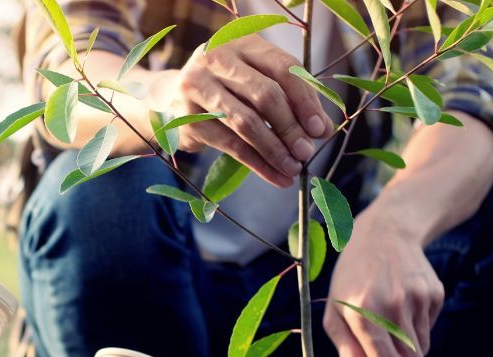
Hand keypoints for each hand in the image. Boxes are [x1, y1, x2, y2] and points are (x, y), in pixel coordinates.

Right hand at [152, 35, 333, 186]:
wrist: (170, 99)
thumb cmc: (227, 90)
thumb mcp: (258, 84)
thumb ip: (291, 100)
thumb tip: (322, 129)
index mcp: (242, 43)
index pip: (282, 68)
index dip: (305, 100)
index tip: (319, 129)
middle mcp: (216, 59)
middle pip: (265, 94)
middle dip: (291, 128)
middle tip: (307, 152)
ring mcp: (197, 86)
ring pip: (246, 122)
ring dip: (275, 150)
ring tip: (293, 168)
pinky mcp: (187, 117)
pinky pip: (230, 145)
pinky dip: (258, 164)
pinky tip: (276, 176)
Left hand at [322, 210, 443, 356]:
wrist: (385, 233)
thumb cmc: (352, 279)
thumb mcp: (336, 314)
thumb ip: (349, 354)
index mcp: (363, 313)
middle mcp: (393, 307)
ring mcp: (417, 299)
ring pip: (422, 351)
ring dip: (408, 349)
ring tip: (390, 322)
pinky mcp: (434, 294)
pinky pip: (430, 331)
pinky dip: (418, 328)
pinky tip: (403, 305)